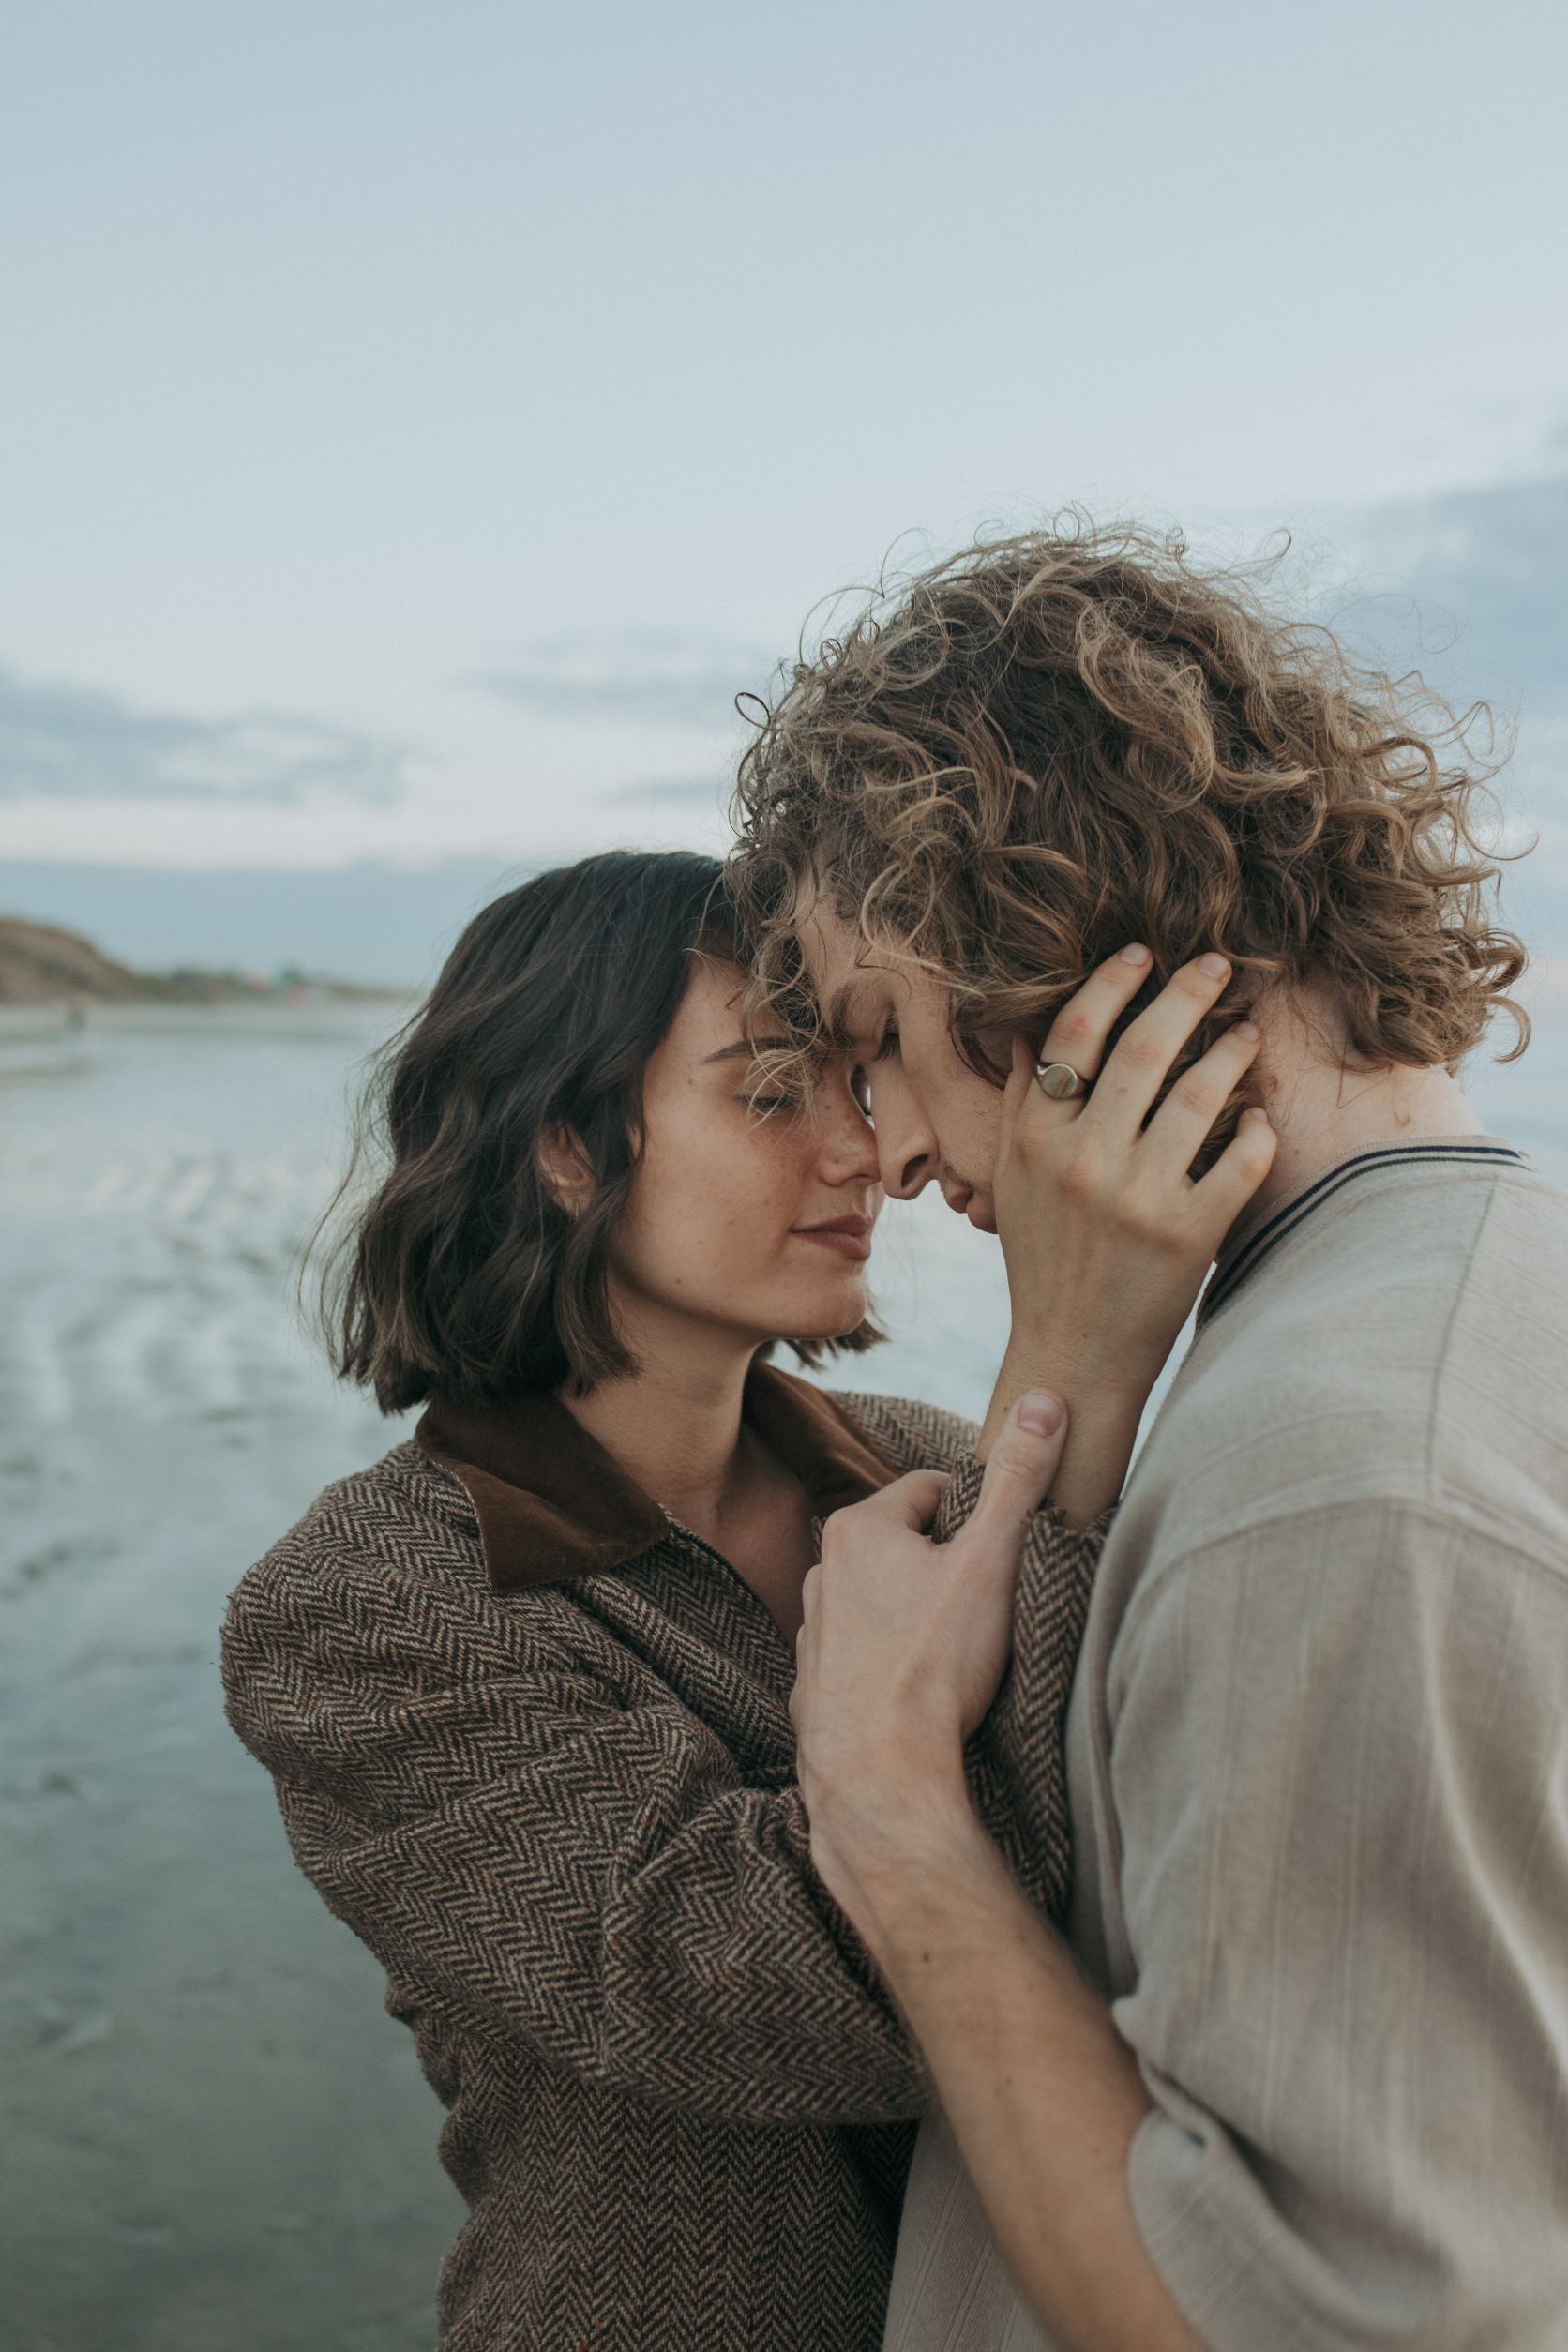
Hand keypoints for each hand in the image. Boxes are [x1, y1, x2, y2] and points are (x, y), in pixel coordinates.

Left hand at [790, 1391, 1069, 1909]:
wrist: (876, 1776)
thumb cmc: (933, 1665)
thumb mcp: (990, 1560)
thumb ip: (1018, 1478)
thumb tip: (1043, 1398)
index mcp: (858, 1526)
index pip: (934, 1489)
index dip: (979, 1516)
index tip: (1002, 1556)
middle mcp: (823, 1569)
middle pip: (906, 1544)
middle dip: (947, 1567)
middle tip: (985, 1609)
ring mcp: (813, 1630)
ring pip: (882, 1600)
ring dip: (917, 1614)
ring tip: (956, 1656)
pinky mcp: (814, 1685)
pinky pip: (864, 1653)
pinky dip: (891, 1663)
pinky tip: (921, 1693)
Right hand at [981, 947, 1277, 1517]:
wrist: (1072, 1356)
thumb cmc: (1045, 1261)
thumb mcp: (1013, 1181)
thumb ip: (1020, 1104)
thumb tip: (1025, 1030)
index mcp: (1035, 1141)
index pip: (1075, 1034)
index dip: (1113, 983)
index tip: (1143, 954)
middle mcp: (1084, 1163)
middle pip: (1144, 1048)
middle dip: (1188, 993)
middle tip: (1219, 965)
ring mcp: (1139, 1200)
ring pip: (1201, 1095)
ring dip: (1232, 1052)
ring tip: (1246, 1034)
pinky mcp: (1191, 1237)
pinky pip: (1241, 1160)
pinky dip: (1256, 1131)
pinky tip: (1257, 1120)